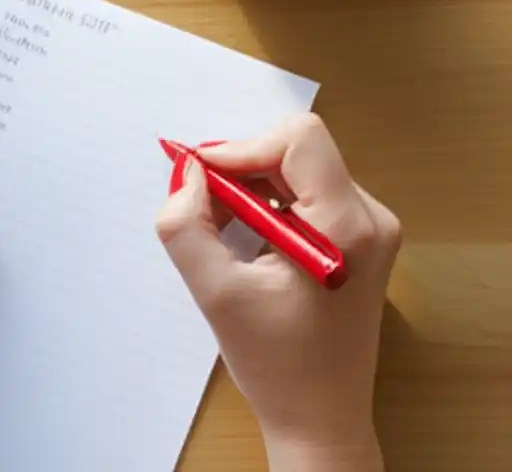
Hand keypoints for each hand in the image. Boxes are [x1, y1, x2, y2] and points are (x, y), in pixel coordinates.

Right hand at [156, 115, 400, 471]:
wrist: (321, 418)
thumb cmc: (275, 364)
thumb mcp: (215, 294)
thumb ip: (186, 227)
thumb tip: (185, 176)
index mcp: (346, 226)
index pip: (298, 139)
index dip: (241, 148)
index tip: (201, 180)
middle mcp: (371, 217)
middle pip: (298, 152)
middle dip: (242, 169)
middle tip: (202, 207)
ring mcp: (372, 229)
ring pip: (301, 171)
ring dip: (253, 189)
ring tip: (223, 232)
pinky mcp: (363, 241)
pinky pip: (309, 195)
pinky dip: (270, 205)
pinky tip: (248, 243)